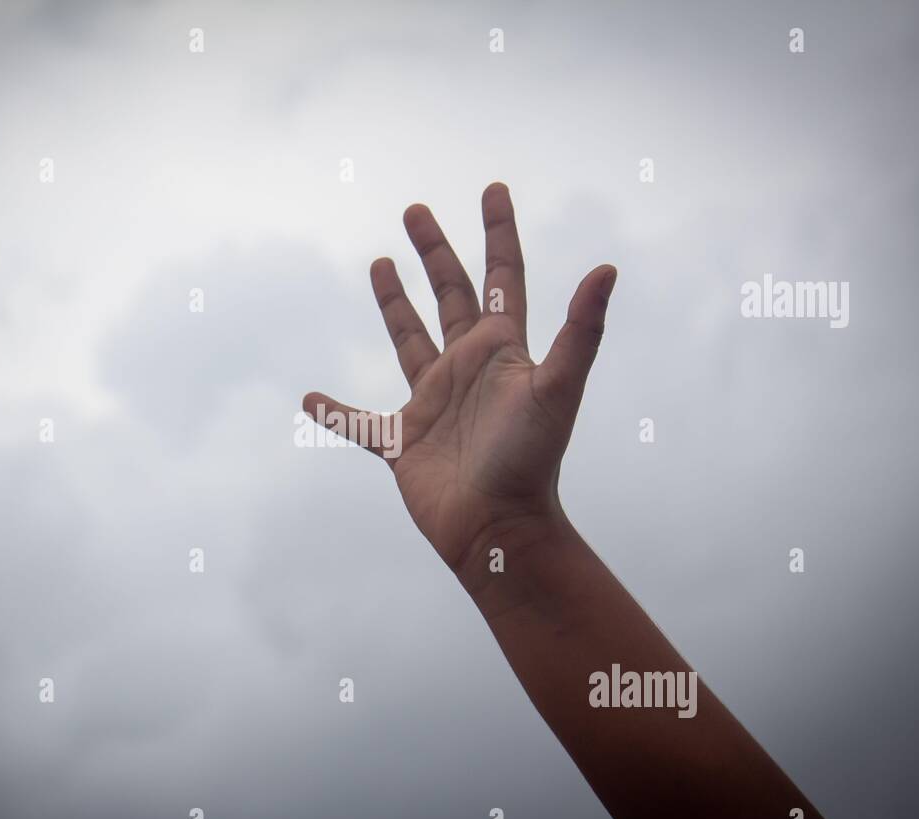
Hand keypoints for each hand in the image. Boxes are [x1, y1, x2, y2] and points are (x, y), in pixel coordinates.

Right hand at [303, 183, 617, 572]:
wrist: (498, 529)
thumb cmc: (531, 461)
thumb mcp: (557, 389)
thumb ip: (581, 331)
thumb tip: (608, 269)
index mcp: (501, 350)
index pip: (503, 276)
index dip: (499, 231)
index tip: (492, 188)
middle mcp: (467, 368)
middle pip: (450, 294)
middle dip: (435, 251)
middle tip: (415, 210)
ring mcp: (434, 403)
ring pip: (409, 340)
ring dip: (394, 303)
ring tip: (378, 263)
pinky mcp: (402, 441)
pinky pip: (359, 421)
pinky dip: (334, 411)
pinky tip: (310, 397)